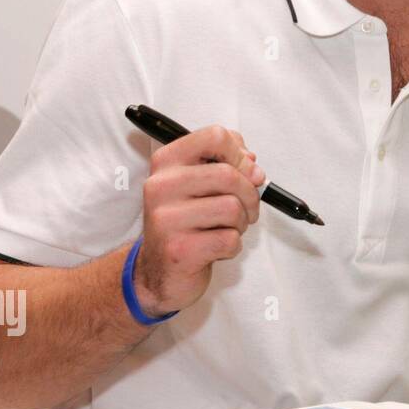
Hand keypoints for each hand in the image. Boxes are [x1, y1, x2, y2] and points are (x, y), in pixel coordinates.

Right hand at [133, 126, 264, 315]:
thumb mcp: (197, 184)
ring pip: (233, 207)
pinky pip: (230, 239)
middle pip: (229, 175)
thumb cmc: (186, 222)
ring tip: (227, 228)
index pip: (214, 137)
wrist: (157, 272)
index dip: (240, 154)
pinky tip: (215, 248)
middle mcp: (161, 186)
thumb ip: (224, 163)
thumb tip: (251, 161)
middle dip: (250, 194)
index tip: (247, 171)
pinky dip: (233, 246)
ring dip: (241, 222)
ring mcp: (167, 219)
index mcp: (167, 162)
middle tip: (246, 208)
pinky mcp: (179, 249)